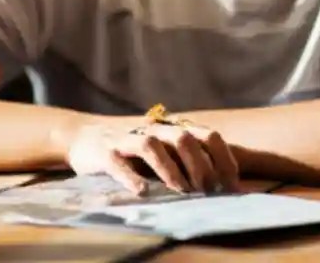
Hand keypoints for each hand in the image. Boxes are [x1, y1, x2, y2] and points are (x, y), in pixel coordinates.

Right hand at [64, 120, 238, 194]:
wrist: (86, 137)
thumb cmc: (135, 150)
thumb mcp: (166, 150)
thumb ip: (190, 162)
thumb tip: (227, 185)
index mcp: (174, 128)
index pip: (208, 136)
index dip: (224, 158)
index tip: (232, 184)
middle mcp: (155, 129)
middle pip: (183, 139)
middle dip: (200, 165)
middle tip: (208, 191)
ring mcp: (128, 138)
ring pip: (152, 146)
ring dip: (169, 169)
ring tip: (182, 191)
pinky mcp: (105, 153)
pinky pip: (119, 163)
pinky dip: (131, 177)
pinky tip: (142, 191)